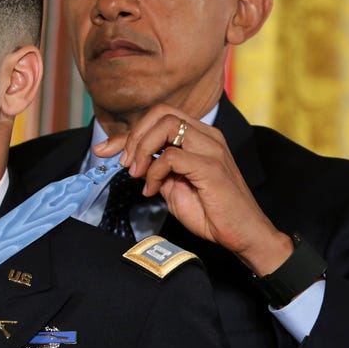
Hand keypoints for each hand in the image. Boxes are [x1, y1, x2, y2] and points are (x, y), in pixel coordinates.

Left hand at [93, 103, 292, 274]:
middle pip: (161, 112)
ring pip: (167, 125)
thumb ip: (157, 170)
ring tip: (137, 175)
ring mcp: (212, 149)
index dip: (127, 133)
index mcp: (200, 137)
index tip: (104, 151)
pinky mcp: (211, 167)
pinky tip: (153, 190)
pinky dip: (155, 171)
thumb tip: (132, 161)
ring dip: (143, 149)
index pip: (159, 118)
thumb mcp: (175, 187)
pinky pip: (172, 155)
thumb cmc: (213, 213)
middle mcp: (208, 136)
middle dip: (133, 136)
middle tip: (124, 164)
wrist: (244, 235)